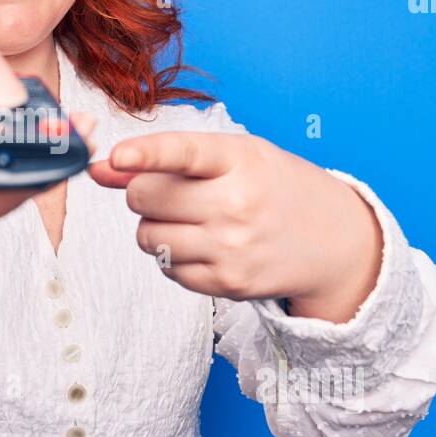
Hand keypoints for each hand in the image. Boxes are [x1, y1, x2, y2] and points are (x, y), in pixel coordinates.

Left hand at [87, 130, 381, 320]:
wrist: (335, 242)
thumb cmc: (275, 188)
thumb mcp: (233, 158)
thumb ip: (165, 159)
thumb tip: (100, 168)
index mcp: (240, 159)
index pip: (183, 153)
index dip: (145, 154)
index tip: (117, 157)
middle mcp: (236, 204)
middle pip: (145, 197)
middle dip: (143, 192)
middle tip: (171, 193)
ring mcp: (231, 248)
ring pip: (146, 236)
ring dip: (154, 227)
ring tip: (191, 220)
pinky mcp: (227, 283)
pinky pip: (166, 268)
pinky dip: (172, 257)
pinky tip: (203, 245)